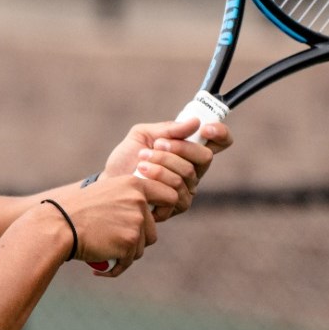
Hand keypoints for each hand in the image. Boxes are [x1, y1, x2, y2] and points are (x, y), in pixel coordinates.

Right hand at [52, 169, 183, 277]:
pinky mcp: (130, 242)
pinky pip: (129, 260)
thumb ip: (128, 199)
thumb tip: (146, 217)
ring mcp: (136, 221)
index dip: (163, 210)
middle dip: (136, 240)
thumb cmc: (76, 212)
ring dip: (126, 253)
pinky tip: (100, 264)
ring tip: (103, 251)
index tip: (152, 219)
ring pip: (142, 246)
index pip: (169, 195)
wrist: (59, 225)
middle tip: (114, 242)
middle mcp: (139, 201)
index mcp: (134, 184)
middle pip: (152, 230)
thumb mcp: (106, 193)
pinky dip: (117, 266)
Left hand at [101, 117, 233, 221]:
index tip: (204, 128)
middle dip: (179, 148)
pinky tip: (139, 177)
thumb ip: (167, 128)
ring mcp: (187, 190)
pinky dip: (155, 179)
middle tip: (157, 145)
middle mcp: (194, 171)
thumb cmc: (127, 158)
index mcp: (190, 151)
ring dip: (161, 163)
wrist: (108, 183)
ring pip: (188, 174)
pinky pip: (176, 192)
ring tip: (140, 161)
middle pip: (205, 157)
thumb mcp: (142, 135)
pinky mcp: (175, 207)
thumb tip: (194, 122)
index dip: (220, 133)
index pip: (220, 142)